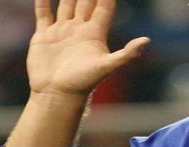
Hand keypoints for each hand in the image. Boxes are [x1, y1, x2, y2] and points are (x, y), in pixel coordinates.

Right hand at [28, 0, 149, 97]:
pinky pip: (44, 13)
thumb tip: (146, 41)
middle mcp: (79, 30)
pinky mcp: (44, 36)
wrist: (56, 96)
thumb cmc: (82, 84)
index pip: (103, 6)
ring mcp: (62, 32)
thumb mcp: (106, 67)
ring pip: (66, 4)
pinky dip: (43, 1)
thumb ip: (126, 54)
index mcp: (95, 34)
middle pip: (85, 1)